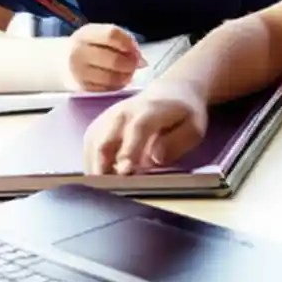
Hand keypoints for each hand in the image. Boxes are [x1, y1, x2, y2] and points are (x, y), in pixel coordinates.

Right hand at [66, 24, 143, 91]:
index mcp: (86, 33)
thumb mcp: (100, 36)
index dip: (129, 44)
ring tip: (128, 74)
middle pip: (114, 59)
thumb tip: (142, 61)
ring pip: (111, 77)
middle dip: (130, 64)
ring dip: (126, 77)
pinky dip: (116, 86)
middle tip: (135, 65)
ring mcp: (78, 71)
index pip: (112, 35)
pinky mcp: (80, 87)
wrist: (60, 61)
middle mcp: (79, 51)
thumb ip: (123, 42)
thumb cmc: (89, 47)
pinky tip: (117, 81)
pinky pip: (105, 89)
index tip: (135, 50)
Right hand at [82, 83, 206, 174]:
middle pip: (103, 141)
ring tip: (108, 186)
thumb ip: (176, 143)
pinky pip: (88, 146)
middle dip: (103, 167)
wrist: (170, 91)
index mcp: (149, 111)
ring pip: (91, 146)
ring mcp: (108, 117)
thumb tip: (154, 158)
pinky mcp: (99, 124)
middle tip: (111, 189)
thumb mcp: (194, 127)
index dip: (128, 151)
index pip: (135, 131)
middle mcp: (123, 113)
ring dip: (95, 168)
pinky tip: (103, 175)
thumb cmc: (183, 113)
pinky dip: (91, 163)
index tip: (125, 172)